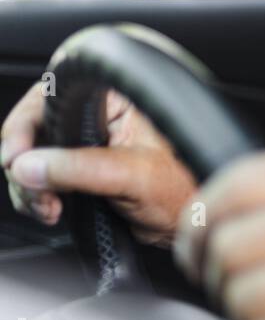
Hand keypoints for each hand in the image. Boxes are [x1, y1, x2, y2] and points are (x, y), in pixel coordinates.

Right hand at [1, 82, 197, 245]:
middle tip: (36, 193)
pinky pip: (40, 178)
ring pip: (31, 157)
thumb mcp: (133, 175)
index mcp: (112, 100)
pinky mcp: (79, 170)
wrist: (191, 221)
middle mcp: (95, 116)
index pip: (50, 97)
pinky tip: (51, 210)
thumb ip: (82, 167)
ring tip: (49, 208)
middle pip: (33, 130)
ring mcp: (84, 144)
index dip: (24, 125)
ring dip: (29, 187)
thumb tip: (29, 165)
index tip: (15, 156)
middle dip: (24, 165)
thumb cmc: (183, 189)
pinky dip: (36, 196)